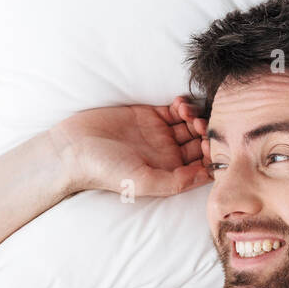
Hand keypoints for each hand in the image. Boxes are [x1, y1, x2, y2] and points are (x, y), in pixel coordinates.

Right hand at [51, 95, 211, 196]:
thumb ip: (175, 182)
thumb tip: (205, 175)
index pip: (204, 166)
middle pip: (202, 143)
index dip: (213, 156)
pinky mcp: (151, 115)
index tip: (210, 146)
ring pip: (192, 125)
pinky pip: (177, 110)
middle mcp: (169, 155)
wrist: (75, 146)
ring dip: (197, 117)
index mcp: (171, 174)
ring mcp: (161, 134)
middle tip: (201, 127)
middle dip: (208, 134)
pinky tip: (180, 105)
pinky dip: (184, 106)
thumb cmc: (105, 170)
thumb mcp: (142, 182)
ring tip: (188, 115)